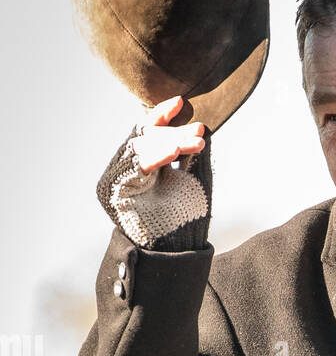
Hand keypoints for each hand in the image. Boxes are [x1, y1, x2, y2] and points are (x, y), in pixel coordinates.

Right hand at [96, 96, 212, 251]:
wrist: (177, 253)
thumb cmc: (187, 220)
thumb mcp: (196, 180)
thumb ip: (195, 155)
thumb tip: (202, 126)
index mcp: (147, 164)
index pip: (150, 131)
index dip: (162, 115)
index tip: (181, 102)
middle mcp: (130, 169)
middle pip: (145, 137)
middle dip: (173, 132)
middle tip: (198, 132)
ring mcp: (120, 179)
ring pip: (139, 147)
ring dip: (168, 142)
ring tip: (194, 141)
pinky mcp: (113, 190)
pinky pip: (134, 166)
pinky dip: (155, 156)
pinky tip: (174, 152)